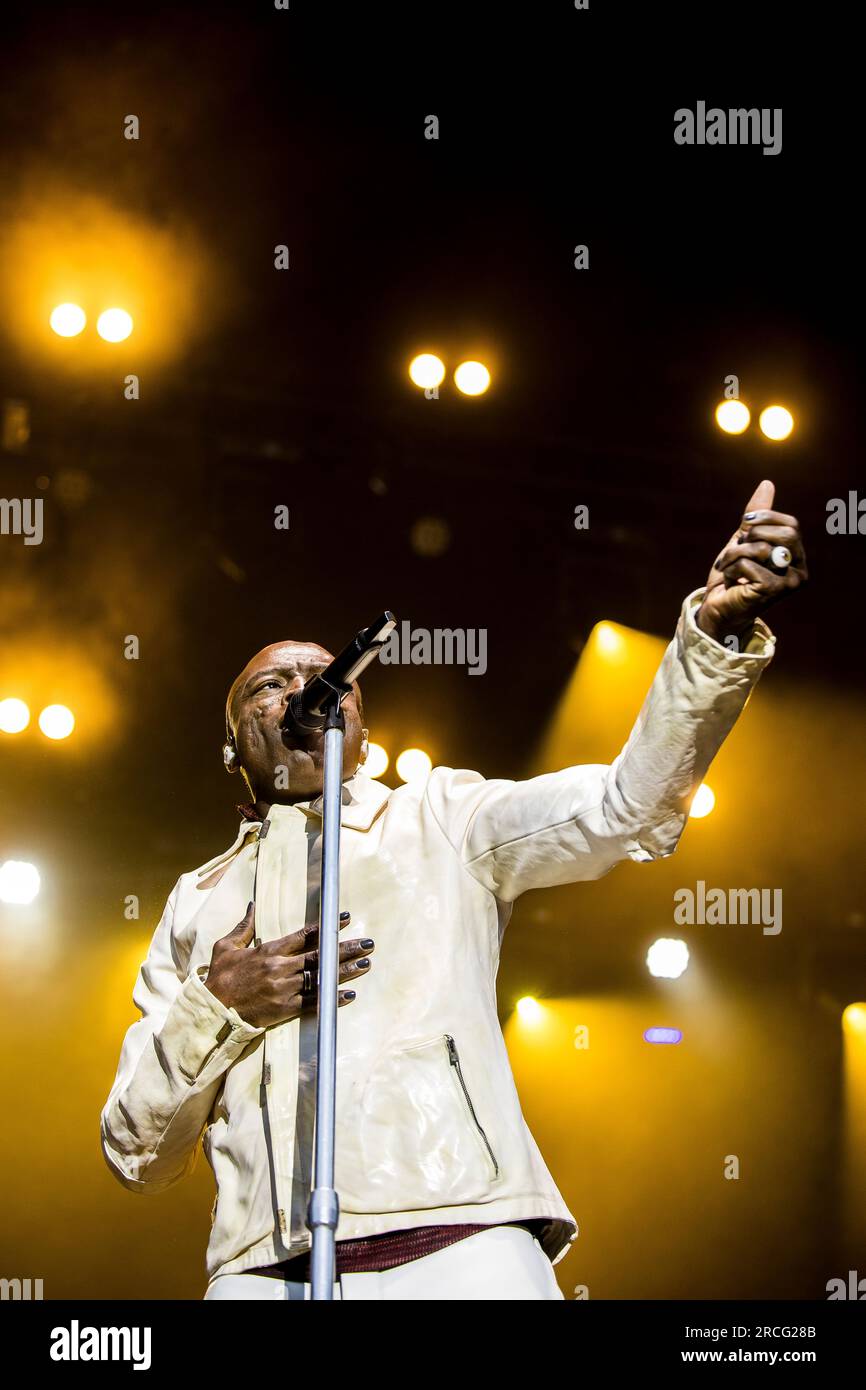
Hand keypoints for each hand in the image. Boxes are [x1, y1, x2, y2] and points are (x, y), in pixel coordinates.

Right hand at [203, 902, 373, 1028]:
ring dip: (344, 971)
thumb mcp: (225, 946)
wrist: (212, 1010)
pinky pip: (313, 1003)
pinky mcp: (284, 1009)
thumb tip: (253, 906)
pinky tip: (349, 994)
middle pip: (319, 956)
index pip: (304, 935)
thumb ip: (243, 926)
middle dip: (345, 948)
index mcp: (268, 951)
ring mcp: (283, 989)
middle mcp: (280, 968)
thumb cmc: (218, 978)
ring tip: (365, 964)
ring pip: (320, 978)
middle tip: (368, 943)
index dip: (327, 927)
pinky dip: (332, 999)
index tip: (346, 918)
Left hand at [696, 479, 807, 643]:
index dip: (766, 518)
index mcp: (797, 557)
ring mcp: (788, 583)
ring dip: (734, 553)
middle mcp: (799, 571)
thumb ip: (756, 516)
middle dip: (753, 535)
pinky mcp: (772, 591)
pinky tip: (729, 581)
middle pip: (785, 534)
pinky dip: (731, 568)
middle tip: (736, 548)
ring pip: (762, 548)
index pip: (791, 525)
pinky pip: (749, 564)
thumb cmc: (733, 575)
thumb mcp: (744, 539)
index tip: (745, 525)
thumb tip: (767, 483)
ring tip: (727, 566)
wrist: (717, 606)